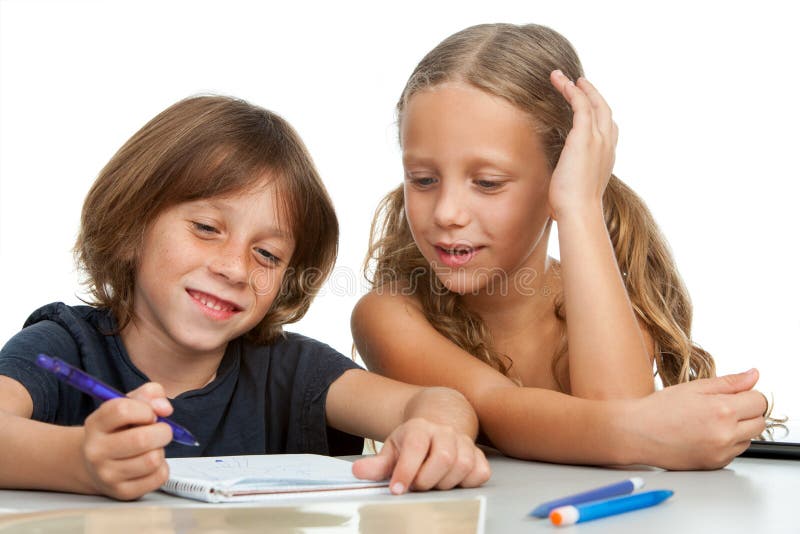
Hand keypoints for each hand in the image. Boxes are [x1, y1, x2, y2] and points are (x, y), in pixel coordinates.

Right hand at [81, 382, 173, 499]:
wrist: (94, 464)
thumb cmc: (118, 430)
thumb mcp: (129, 404)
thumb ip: (150, 394)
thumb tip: (165, 407)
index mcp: (96, 424)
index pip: (122, 410)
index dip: (146, 409)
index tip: (150, 414)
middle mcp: (96, 450)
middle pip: (142, 439)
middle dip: (163, 431)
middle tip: (161, 431)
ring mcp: (107, 474)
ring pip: (152, 460)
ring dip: (161, 450)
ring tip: (152, 448)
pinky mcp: (122, 492)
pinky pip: (158, 477)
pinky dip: (162, 467)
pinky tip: (151, 463)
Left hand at [350, 418, 489, 493]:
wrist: (438, 424)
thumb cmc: (413, 442)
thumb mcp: (392, 449)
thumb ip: (377, 464)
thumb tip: (358, 471)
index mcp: (420, 428)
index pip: (415, 447)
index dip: (406, 470)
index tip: (397, 489)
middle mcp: (445, 432)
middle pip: (444, 458)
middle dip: (428, 479)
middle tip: (417, 485)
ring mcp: (464, 442)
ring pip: (463, 465)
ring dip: (446, 483)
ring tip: (433, 483)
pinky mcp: (478, 455)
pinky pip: (480, 472)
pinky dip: (468, 482)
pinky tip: (453, 481)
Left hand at [547, 70, 617, 219]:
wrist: (578, 211)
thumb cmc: (573, 206)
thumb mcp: (574, 186)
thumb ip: (571, 175)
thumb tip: (559, 180)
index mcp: (606, 157)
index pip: (608, 128)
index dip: (599, 113)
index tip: (588, 104)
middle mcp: (607, 145)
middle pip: (605, 110)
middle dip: (592, 94)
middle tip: (579, 82)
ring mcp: (599, 139)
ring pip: (594, 103)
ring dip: (579, 87)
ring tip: (563, 76)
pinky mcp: (585, 136)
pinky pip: (581, 105)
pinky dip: (572, 91)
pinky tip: (561, 82)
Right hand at [628, 369, 766, 469]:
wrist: (636, 433)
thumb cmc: (658, 409)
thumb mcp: (693, 387)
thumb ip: (728, 382)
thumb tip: (752, 376)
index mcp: (722, 410)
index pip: (759, 401)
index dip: (748, 395)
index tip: (735, 394)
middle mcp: (725, 434)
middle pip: (759, 422)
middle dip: (747, 412)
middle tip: (723, 407)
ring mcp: (721, 452)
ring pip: (748, 439)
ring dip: (738, 429)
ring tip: (710, 421)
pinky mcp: (715, 464)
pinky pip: (734, 452)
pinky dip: (725, 443)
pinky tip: (704, 434)